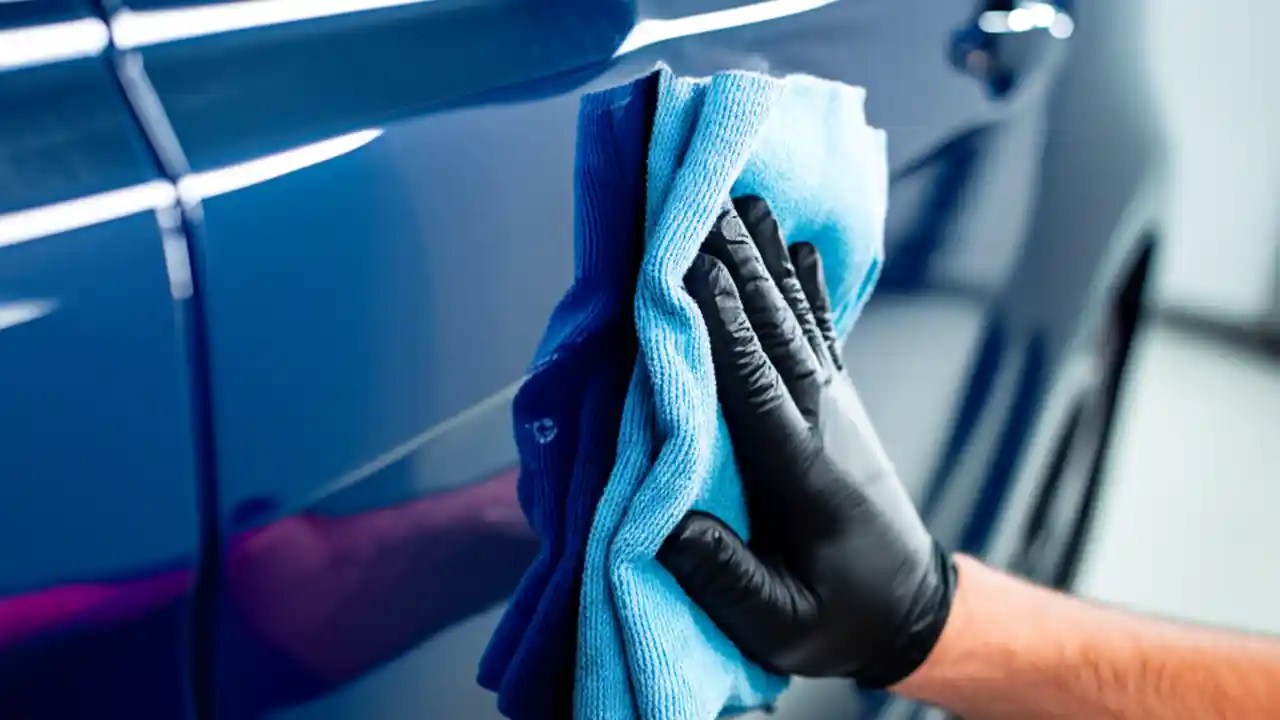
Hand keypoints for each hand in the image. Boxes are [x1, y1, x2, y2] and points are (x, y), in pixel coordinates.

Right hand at [659, 196, 955, 687]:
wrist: (911, 609)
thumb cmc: (837, 618)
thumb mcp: (779, 624)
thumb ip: (724, 577)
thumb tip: (661, 521)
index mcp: (803, 475)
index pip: (756, 386)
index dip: (723, 324)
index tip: (691, 265)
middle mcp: (824, 424)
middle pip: (776, 333)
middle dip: (738, 265)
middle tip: (707, 201)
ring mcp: (837, 408)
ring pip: (798, 320)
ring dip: (770, 259)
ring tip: (747, 199)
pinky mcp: (839, 406)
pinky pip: (821, 334)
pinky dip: (808, 286)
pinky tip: (800, 246)